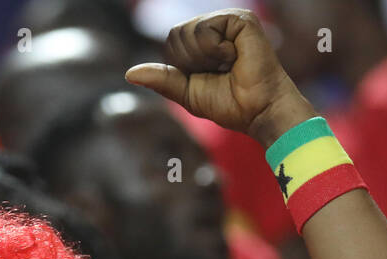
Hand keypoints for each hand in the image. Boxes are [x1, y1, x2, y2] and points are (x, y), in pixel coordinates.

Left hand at [125, 8, 315, 146]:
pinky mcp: (241, 19)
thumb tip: (129, 73)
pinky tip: (234, 56)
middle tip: (220, 71)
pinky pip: (205, 30)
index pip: (171, 41)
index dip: (181, 65)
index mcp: (205, 40)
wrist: (257, 111)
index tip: (208, 75)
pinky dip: (214, 50)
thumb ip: (161, 79)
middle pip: (175, 34)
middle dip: (190, 61)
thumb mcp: (186, 92)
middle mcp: (217, 24)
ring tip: (229, 64)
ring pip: (188, 31)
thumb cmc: (229, 104)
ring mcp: (229, 19)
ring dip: (203, 58)